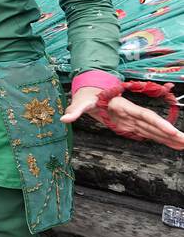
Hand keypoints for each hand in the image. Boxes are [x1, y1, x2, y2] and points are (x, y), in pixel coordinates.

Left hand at [63, 87, 183, 148]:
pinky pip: (148, 133)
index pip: (144, 115)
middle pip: (154, 124)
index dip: (158, 123)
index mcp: (123, 106)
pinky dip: (161, 138)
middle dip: (170, 133)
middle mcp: (131, 113)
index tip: (172, 131)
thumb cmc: (86, 96)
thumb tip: (64, 119)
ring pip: (154, 129)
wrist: (90, 92)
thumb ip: (74, 111)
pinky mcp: (131, 125)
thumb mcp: (79, 103)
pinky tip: (173, 144)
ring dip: (169, 137)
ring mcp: (132, 120)